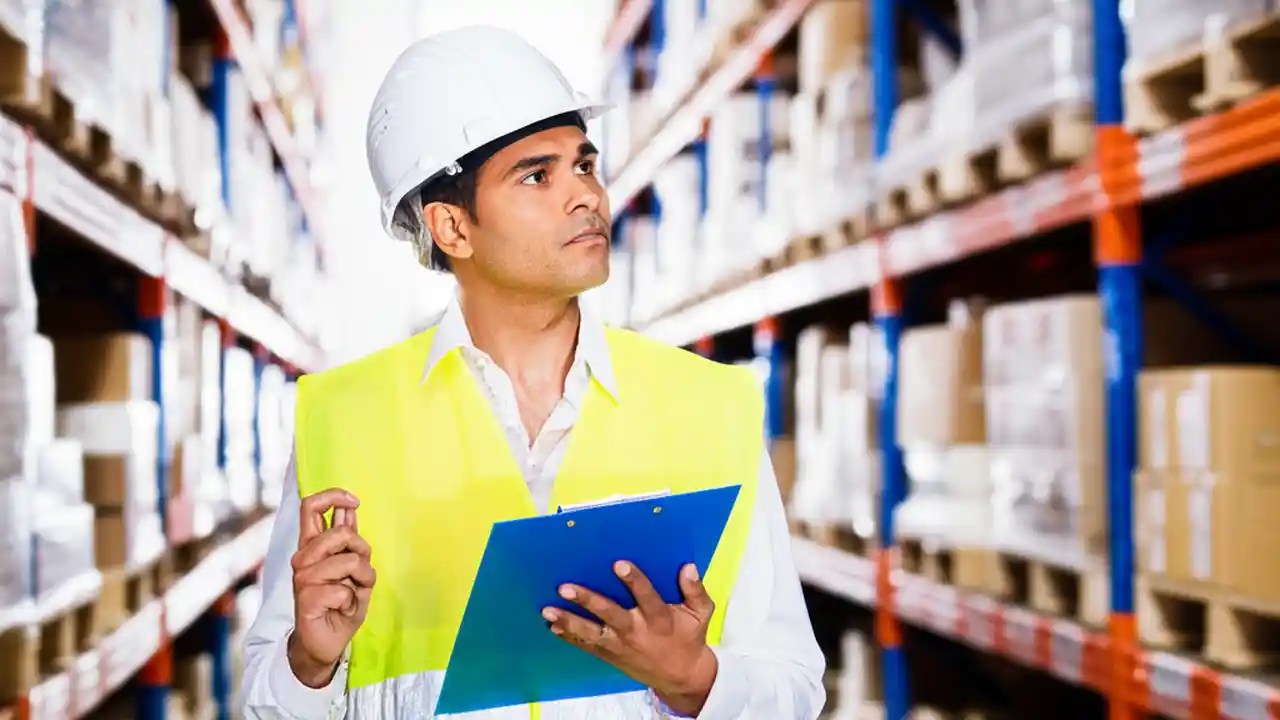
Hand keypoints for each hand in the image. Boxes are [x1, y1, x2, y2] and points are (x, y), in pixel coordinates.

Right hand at [288, 488, 375, 687]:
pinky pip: (344, 590)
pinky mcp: (306, 598)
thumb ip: (347, 540)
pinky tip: (342, 609)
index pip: (310, 506)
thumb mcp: (351, 567)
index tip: (354, 502)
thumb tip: (349, 507)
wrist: (326, 643)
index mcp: (311, 546)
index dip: (334, 496)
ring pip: (348, 561)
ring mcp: (302, 578)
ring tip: (352, 594)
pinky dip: (353, 601)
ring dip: (362, 580)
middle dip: (361, 550)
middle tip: (359, 573)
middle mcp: (303, 558)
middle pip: (338, 532)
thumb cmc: (339, 605)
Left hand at [543, 562, 718, 715]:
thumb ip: (696, 590)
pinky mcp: (611, 654)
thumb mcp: (701, 614)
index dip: (634, 580)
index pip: (647, 597)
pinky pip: (587, 646)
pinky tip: (553, 626)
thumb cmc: (689, 637)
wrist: (681, 676)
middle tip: (566, 587)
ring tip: (548, 610)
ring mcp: (621, 645)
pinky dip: (570, 637)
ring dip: (569, 621)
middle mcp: (637, 632)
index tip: (619, 564)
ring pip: (592, 633)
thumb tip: (688, 566)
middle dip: (588, 601)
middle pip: (610, 615)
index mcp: (660, 619)